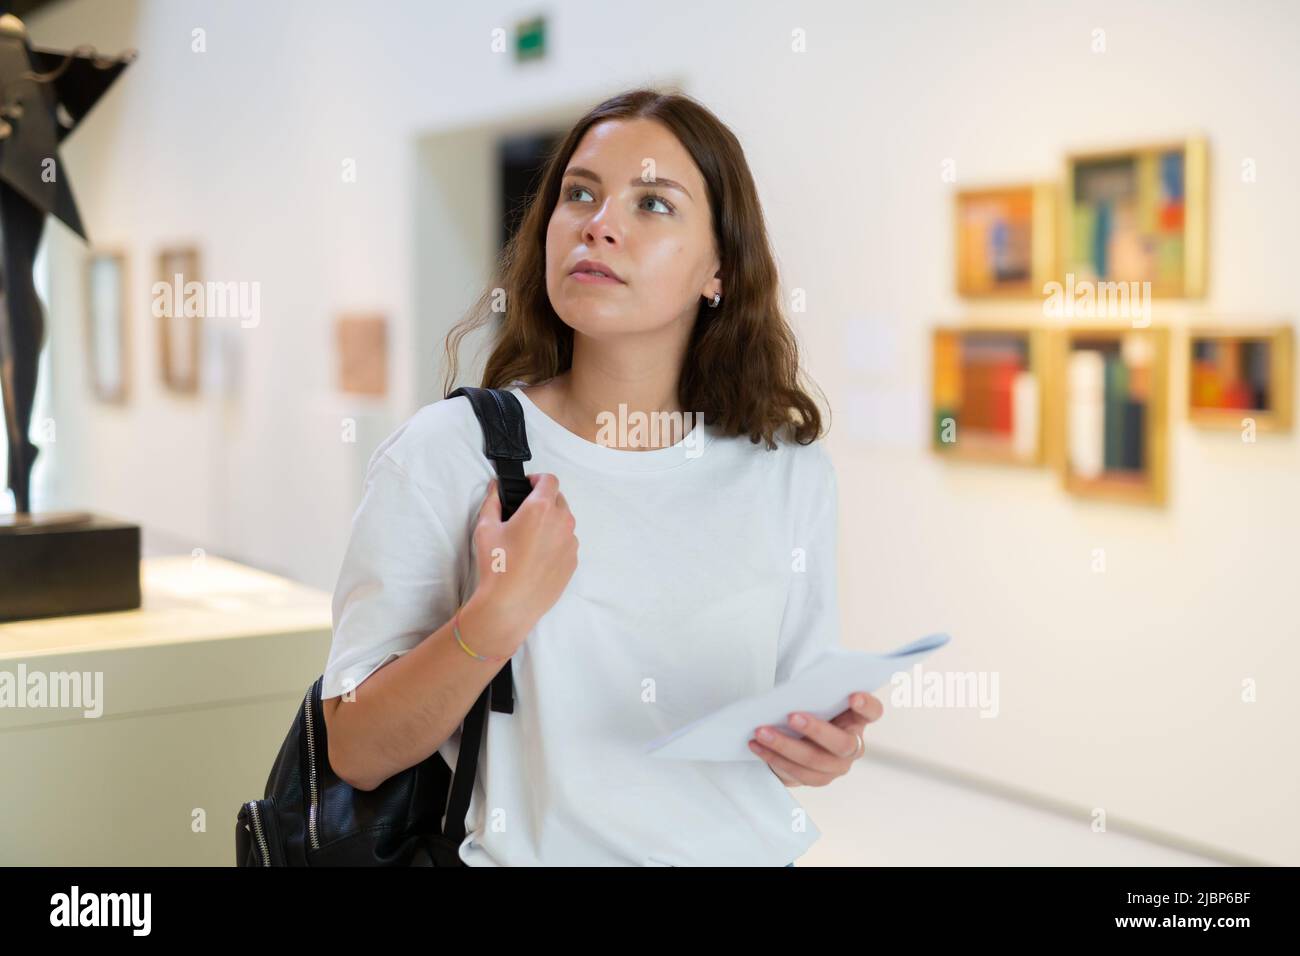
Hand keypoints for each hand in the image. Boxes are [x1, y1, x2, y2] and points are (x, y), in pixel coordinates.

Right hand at [469, 473, 578, 643]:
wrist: (511, 604)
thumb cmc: (497, 565)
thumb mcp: (485, 528)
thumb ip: (492, 501)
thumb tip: (495, 488)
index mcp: (540, 508)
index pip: (549, 480)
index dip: (538, 479)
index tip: (528, 486)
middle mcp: (561, 521)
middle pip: (559, 499)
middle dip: (544, 500)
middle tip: (525, 513)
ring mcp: (570, 542)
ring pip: (565, 522)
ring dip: (551, 522)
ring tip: (531, 537)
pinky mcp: (573, 560)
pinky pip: (567, 542)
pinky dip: (556, 542)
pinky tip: (538, 555)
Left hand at [747, 692, 882, 786]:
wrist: (796, 737)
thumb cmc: (807, 708)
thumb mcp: (814, 696)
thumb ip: (814, 692)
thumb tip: (793, 688)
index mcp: (857, 718)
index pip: (873, 711)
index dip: (866, 705)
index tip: (853, 696)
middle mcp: (853, 744)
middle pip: (843, 744)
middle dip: (816, 730)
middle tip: (791, 716)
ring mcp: (837, 765)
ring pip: (815, 761)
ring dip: (785, 746)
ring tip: (761, 732)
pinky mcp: (818, 778)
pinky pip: (798, 773)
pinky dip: (774, 758)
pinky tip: (757, 746)